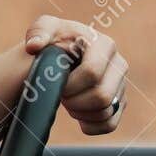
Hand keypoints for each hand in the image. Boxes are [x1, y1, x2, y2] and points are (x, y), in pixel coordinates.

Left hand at [24, 14, 126, 134]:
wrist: (59, 59)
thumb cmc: (52, 43)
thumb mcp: (43, 30)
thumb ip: (38, 32)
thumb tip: (34, 46)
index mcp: (105, 45)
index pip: (92, 73)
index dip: (70, 84)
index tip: (56, 83)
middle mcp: (119, 64)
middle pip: (101, 96)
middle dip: (74, 100)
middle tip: (60, 94)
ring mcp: (121, 85)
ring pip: (105, 112)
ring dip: (79, 112)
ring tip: (67, 100)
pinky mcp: (119, 103)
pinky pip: (109, 125)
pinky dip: (89, 125)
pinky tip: (76, 114)